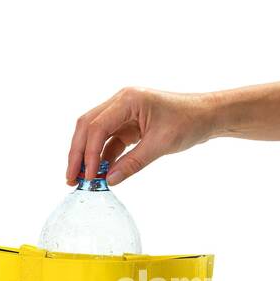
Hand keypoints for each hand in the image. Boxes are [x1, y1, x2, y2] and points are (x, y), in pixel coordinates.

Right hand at [66, 87, 218, 185]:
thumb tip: (109, 181)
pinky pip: (107, 142)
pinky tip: (100, 174)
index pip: (97, 126)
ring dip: (86, 156)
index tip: (88, 176)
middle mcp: (120, 103)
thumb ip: (133, 163)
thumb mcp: (161, 144)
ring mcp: (122, 113)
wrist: (208, 115)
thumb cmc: (190, 121)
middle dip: (78, 154)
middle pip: (87, 127)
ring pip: (93, 135)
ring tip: (80, 179)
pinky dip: (102, 158)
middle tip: (71, 179)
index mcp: (128, 99)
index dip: (89, 153)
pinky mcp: (127, 125)